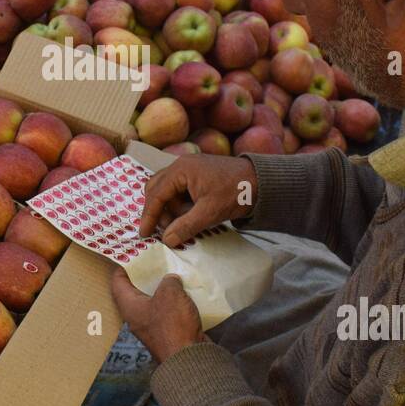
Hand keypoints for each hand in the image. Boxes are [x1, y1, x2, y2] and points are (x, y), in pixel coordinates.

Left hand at [110, 268, 204, 362]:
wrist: (188, 357)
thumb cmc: (172, 323)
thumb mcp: (169, 292)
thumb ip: (168, 280)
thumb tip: (170, 280)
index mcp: (129, 306)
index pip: (117, 281)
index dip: (123, 266)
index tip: (130, 253)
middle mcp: (136, 316)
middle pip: (136, 291)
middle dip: (146, 275)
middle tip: (156, 260)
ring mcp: (152, 325)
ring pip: (154, 301)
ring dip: (163, 288)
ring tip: (173, 271)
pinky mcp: (168, 331)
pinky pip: (168, 311)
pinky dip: (175, 300)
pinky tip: (186, 290)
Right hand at [140, 154, 258, 246]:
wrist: (260, 180)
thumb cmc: (235, 192)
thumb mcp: (209, 213)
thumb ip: (186, 226)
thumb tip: (167, 240)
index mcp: (181, 170)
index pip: (156, 195)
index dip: (148, 216)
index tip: (144, 234)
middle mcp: (180, 165)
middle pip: (156, 189)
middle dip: (159, 211)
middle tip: (167, 229)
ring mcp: (188, 168)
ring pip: (167, 190)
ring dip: (170, 208)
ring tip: (185, 223)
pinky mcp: (196, 174)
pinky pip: (178, 189)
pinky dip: (180, 204)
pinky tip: (191, 215)